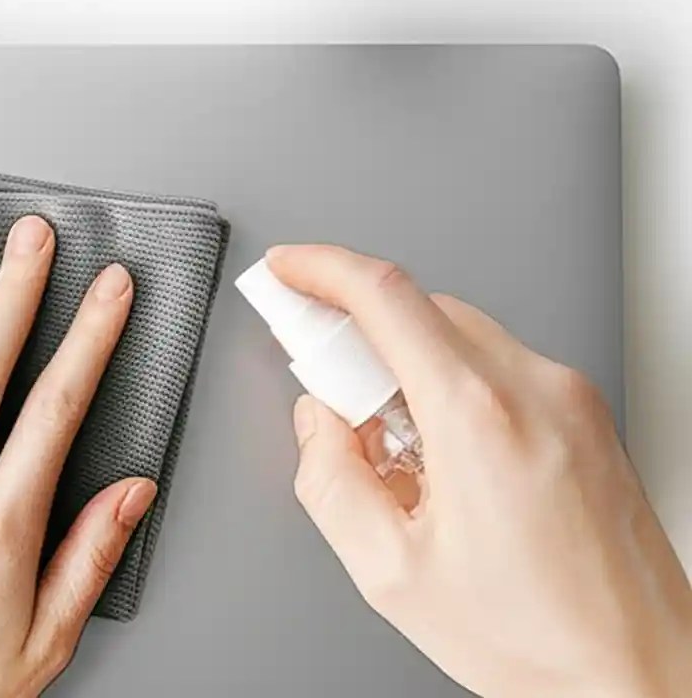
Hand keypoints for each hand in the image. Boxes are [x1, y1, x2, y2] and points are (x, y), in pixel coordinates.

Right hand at [268, 245, 691, 697]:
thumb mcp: (390, 572)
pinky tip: (440, 461)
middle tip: (325, 388)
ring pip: (461, 337)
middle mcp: (534, 390)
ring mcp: (571, 398)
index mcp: (478, 417)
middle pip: (423, 311)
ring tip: (394, 454)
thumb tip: (316, 422)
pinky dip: (451, 388)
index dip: (321, 269)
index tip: (290, 269)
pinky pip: (499, 368)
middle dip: (358, 336)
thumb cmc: (538, 637)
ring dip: (406, 367)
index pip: (385, 297)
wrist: (636, 674)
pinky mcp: (587, 416)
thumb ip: (330, 479)